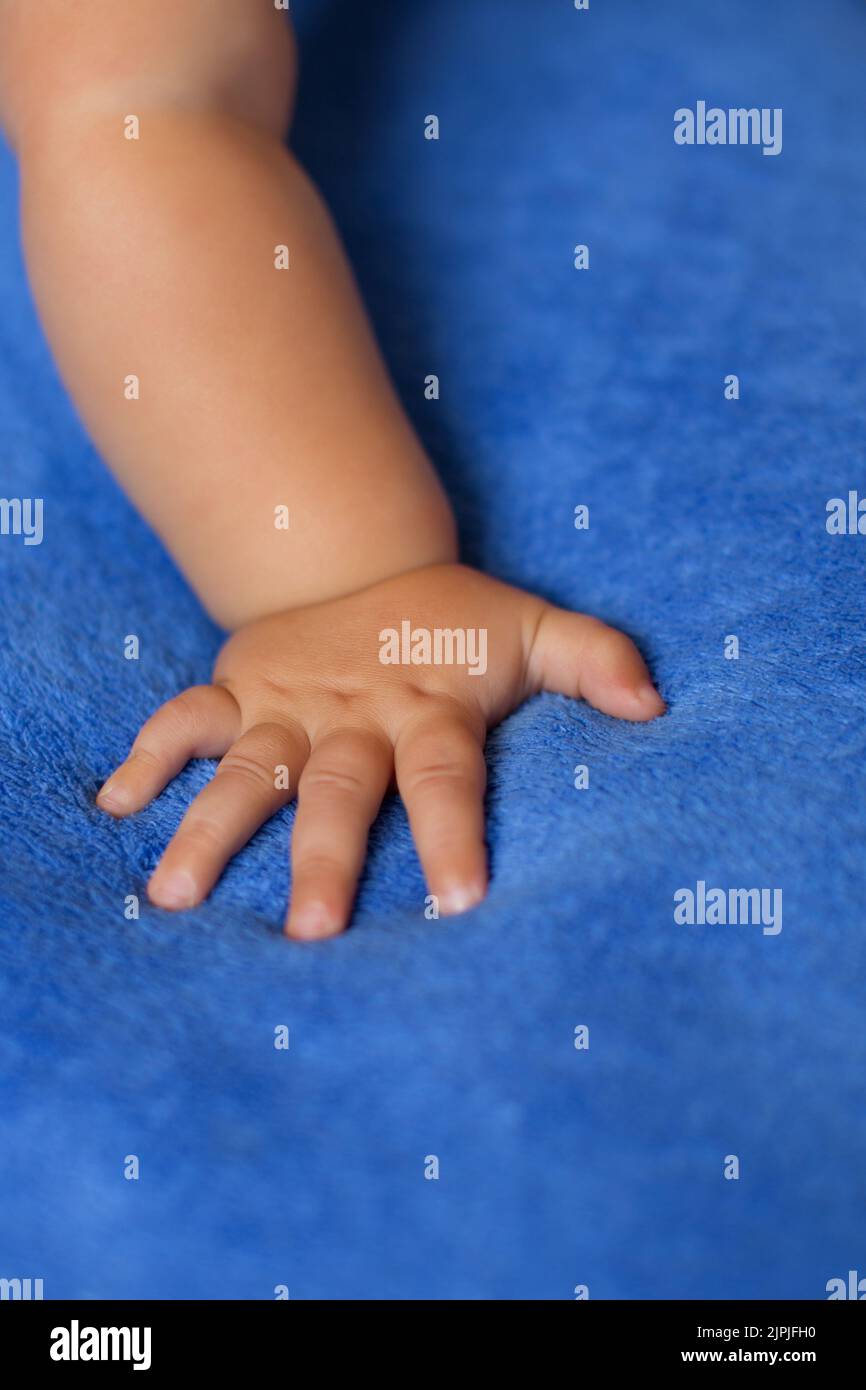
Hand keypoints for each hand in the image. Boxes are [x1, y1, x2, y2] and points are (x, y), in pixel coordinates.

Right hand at [97, 563, 663, 937]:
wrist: (356, 558)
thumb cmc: (452, 619)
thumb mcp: (531, 627)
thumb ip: (595, 660)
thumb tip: (656, 705)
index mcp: (429, 707)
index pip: (445, 778)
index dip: (454, 835)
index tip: (460, 901)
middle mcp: (354, 714)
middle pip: (338, 790)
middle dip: (324, 859)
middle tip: (313, 934)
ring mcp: (288, 705)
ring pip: (247, 769)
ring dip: (211, 828)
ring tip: (176, 896)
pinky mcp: (239, 691)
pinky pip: (186, 720)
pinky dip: (149, 757)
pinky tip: (114, 804)